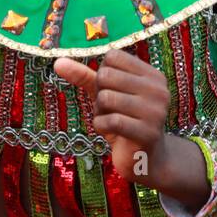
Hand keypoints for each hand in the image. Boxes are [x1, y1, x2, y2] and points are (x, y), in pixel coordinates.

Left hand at [54, 50, 170, 185]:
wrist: (146, 160)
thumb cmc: (124, 121)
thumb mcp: (105, 94)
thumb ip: (85, 76)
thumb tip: (58, 62)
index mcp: (153, 75)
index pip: (113, 56)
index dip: (103, 74)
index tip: (114, 92)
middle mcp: (158, 90)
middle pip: (106, 76)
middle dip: (99, 94)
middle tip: (112, 111)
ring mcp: (155, 112)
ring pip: (105, 98)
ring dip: (99, 112)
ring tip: (112, 122)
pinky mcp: (147, 133)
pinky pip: (109, 121)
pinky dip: (100, 126)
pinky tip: (109, 132)